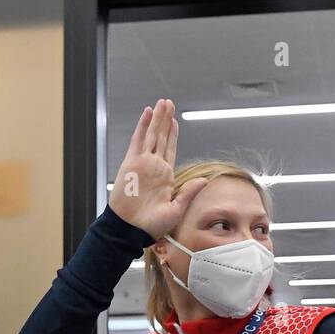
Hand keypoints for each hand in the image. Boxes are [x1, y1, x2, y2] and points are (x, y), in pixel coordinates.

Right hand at [108, 98, 209, 239]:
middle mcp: (153, 167)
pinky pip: (138, 139)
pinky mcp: (131, 162)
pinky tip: (147, 113)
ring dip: (157, 118)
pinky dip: (143, 125)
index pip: (169, 150)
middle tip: (169, 104)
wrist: (129, 229)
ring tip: (162, 103)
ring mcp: (142, 163)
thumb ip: (188, 192)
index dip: (173, 135)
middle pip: (161, 138)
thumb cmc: (149, 225)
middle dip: (166, 120)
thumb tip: (204, 180)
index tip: (175, 121)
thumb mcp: (176, 210)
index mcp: (164, 177)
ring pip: (151, 134)